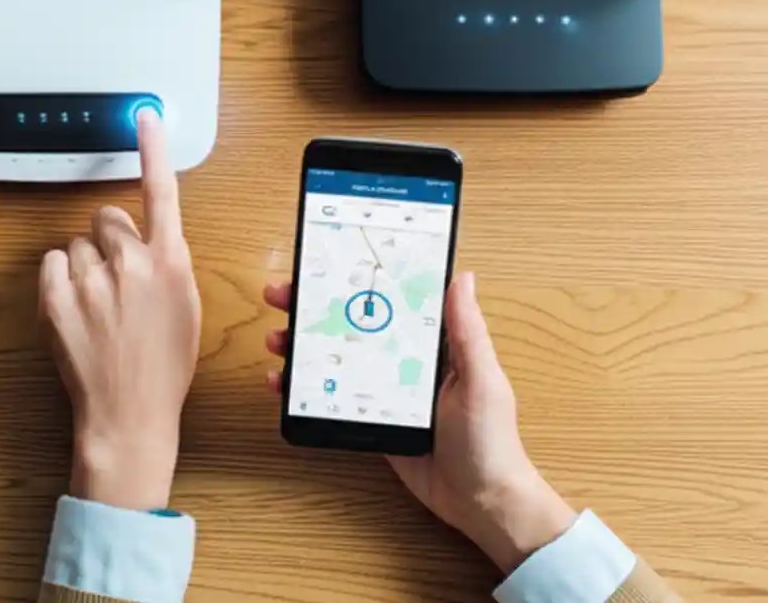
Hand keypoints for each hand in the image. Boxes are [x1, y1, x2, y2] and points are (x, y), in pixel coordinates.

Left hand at [39, 109, 200, 510]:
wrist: (129, 416)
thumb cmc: (162, 370)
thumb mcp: (185, 311)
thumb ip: (167, 265)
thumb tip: (150, 240)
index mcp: (172, 264)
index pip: (162, 192)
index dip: (153, 149)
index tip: (144, 116)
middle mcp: (133, 265)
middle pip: (107, 218)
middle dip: (108, 241)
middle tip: (115, 281)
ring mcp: (93, 281)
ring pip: (77, 245)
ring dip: (82, 268)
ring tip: (97, 308)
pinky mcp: (59, 298)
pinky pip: (52, 264)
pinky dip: (58, 282)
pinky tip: (75, 311)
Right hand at [264, 272, 574, 572]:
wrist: (480, 501)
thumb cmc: (490, 440)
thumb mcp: (481, 380)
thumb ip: (467, 331)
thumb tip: (462, 277)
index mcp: (436, 344)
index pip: (391, 301)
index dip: (358, 282)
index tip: (326, 265)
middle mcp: (407, 361)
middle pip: (354, 325)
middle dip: (315, 309)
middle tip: (282, 295)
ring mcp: (386, 390)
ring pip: (338, 357)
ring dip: (303, 346)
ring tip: (277, 339)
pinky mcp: (372, 418)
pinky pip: (333, 396)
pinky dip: (306, 388)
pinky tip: (283, 384)